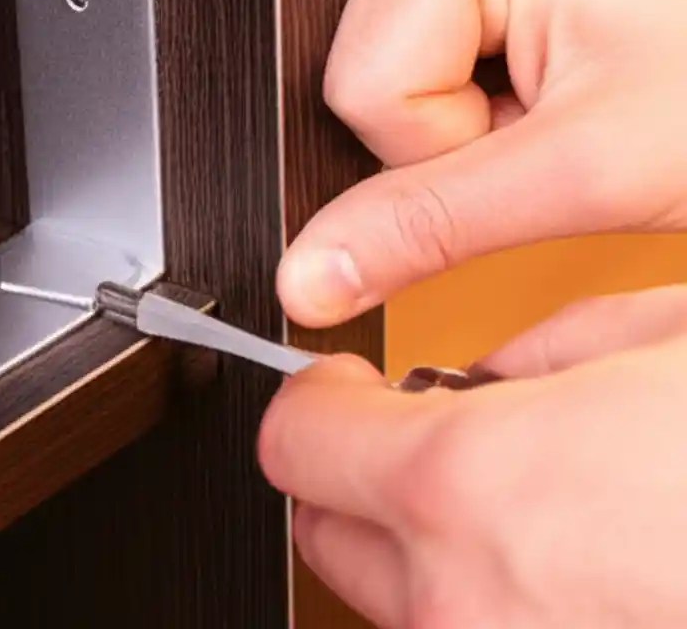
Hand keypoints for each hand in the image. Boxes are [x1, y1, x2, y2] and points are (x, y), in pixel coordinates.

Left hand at [259, 285, 686, 627]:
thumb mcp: (677, 340)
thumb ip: (550, 347)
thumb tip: (500, 373)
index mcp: (465, 483)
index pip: (294, 439)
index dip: (318, 396)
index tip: (347, 381)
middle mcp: (458, 605)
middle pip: (327, 534)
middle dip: (359, 475)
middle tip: (434, 437)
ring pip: (398, 603)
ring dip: (428, 548)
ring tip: (534, 505)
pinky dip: (491, 599)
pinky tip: (578, 564)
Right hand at [277, 0, 686, 327]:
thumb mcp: (580, 172)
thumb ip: (429, 226)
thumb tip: (308, 276)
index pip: (360, 83)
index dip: (439, 143)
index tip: (534, 134)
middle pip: (360, 85)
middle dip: (450, 139)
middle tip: (552, 121)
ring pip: (379, 97)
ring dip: (463, 136)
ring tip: (556, 107)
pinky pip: (414, 91)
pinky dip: (475, 123)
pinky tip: (542, 101)